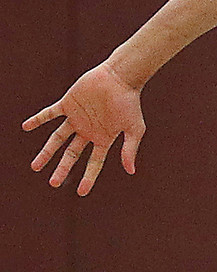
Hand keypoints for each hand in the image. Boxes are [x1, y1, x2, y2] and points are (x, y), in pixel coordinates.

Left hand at [23, 63, 145, 195]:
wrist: (119, 78)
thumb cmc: (130, 103)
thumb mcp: (135, 129)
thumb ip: (129, 149)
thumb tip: (130, 171)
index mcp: (103, 139)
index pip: (94, 163)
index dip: (88, 178)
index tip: (81, 193)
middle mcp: (88, 131)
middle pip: (72, 155)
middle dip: (62, 169)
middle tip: (53, 183)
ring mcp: (76, 118)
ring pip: (58, 139)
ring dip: (46, 152)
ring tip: (35, 166)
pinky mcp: (67, 104)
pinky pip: (50, 114)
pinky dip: (38, 120)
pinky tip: (26, 127)